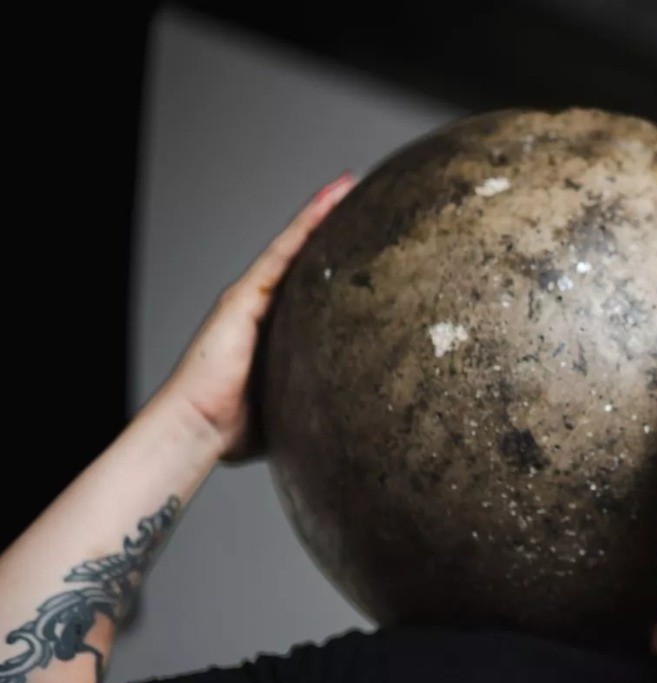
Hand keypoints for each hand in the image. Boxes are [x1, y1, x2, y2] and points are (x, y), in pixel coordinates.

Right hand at [155, 172, 356, 463]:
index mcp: (274, 328)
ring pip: (294, 247)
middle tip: (361, 196)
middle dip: (329, 226)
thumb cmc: (237, 426)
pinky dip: (306, 226)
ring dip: (320, 213)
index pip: (309, 284)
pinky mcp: (245, 298)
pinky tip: (329, 202)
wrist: (197, 427)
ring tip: (348, 185)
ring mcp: (250, 298)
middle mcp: (261, 305)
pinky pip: (282, 254)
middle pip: (303, 257)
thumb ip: (316, 395)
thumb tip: (354, 412)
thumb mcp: (292, 402)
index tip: (361, 234)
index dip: (330, 258)